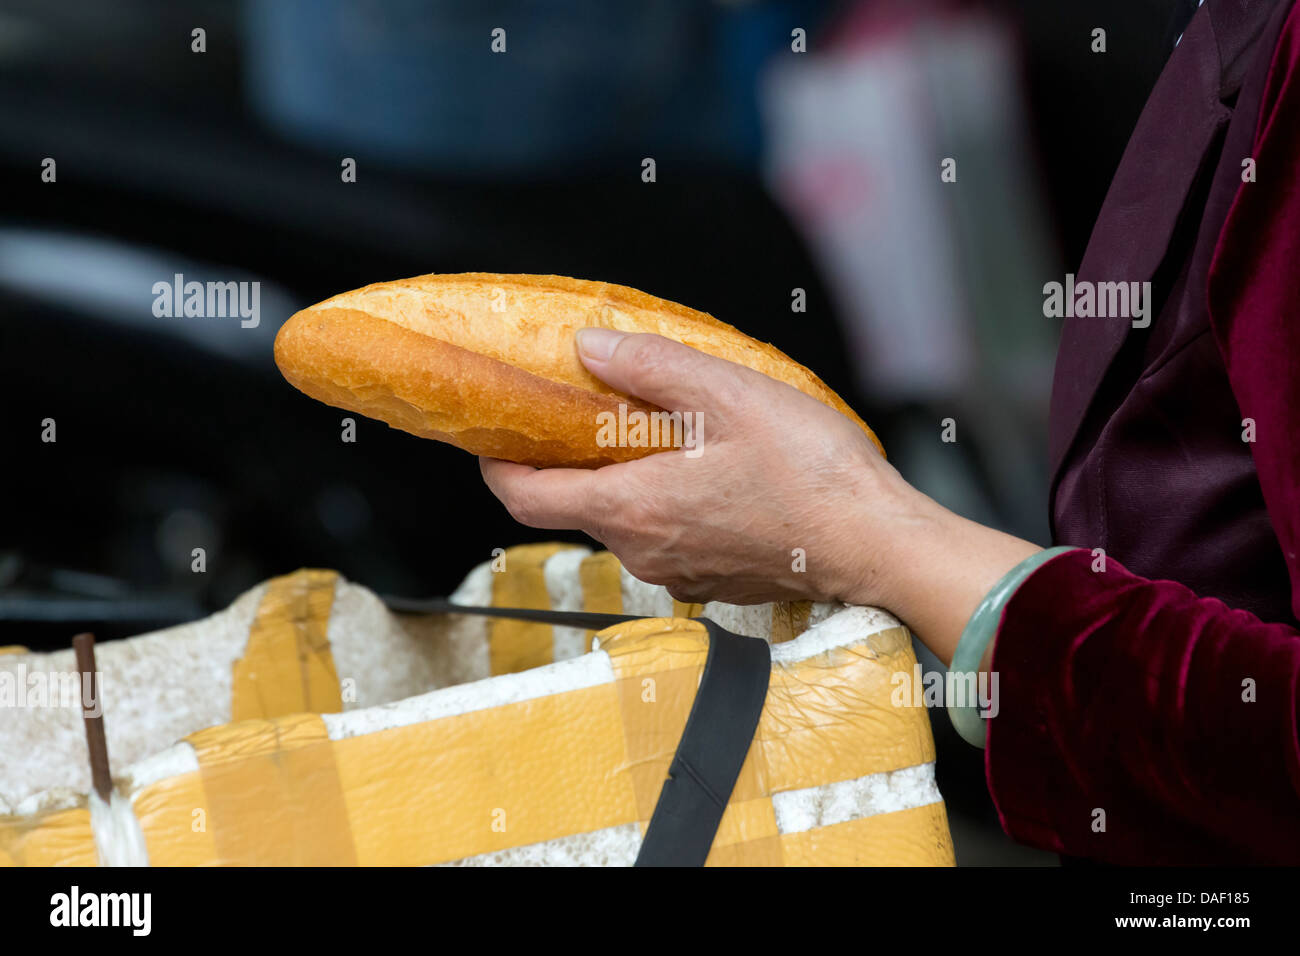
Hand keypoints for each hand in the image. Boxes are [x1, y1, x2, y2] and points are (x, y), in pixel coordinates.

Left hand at [479, 328, 1038, 663]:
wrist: (878, 545)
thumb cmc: (814, 478)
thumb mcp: (730, 396)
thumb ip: (651, 369)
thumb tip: (589, 351)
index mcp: (633, 506)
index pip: (524, 497)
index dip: (497, 464)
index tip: (494, 434)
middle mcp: (643, 549)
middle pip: (572, 507)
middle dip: (568, 460)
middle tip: (584, 412)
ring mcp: (676, 572)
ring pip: (621, 521)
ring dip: (622, 479)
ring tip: (654, 431)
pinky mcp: (709, 579)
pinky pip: (663, 537)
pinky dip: (662, 503)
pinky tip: (701, 469)